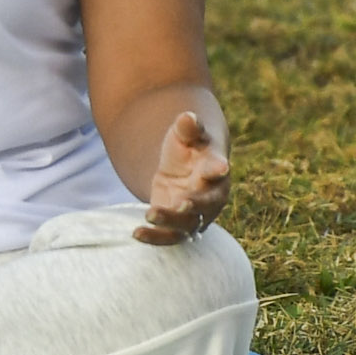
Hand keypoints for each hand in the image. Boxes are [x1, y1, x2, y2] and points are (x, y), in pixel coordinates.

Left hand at [133, 111, 229, 245]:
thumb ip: (188, 128)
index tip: (220, 167)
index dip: (218, 167)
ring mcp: (196, 213)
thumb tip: (188, 116)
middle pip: (207, 203)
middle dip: (196, 204)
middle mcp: (211, 195)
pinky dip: (155, 237)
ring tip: (149, 214)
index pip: (218, 168)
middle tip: (181, 203)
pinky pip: (170, 236)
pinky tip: (135, 233)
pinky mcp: (178, 224)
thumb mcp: (184, 134)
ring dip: (171, 222)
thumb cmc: (188, 147)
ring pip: (188, 224)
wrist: (186, 167)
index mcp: (215, 168)